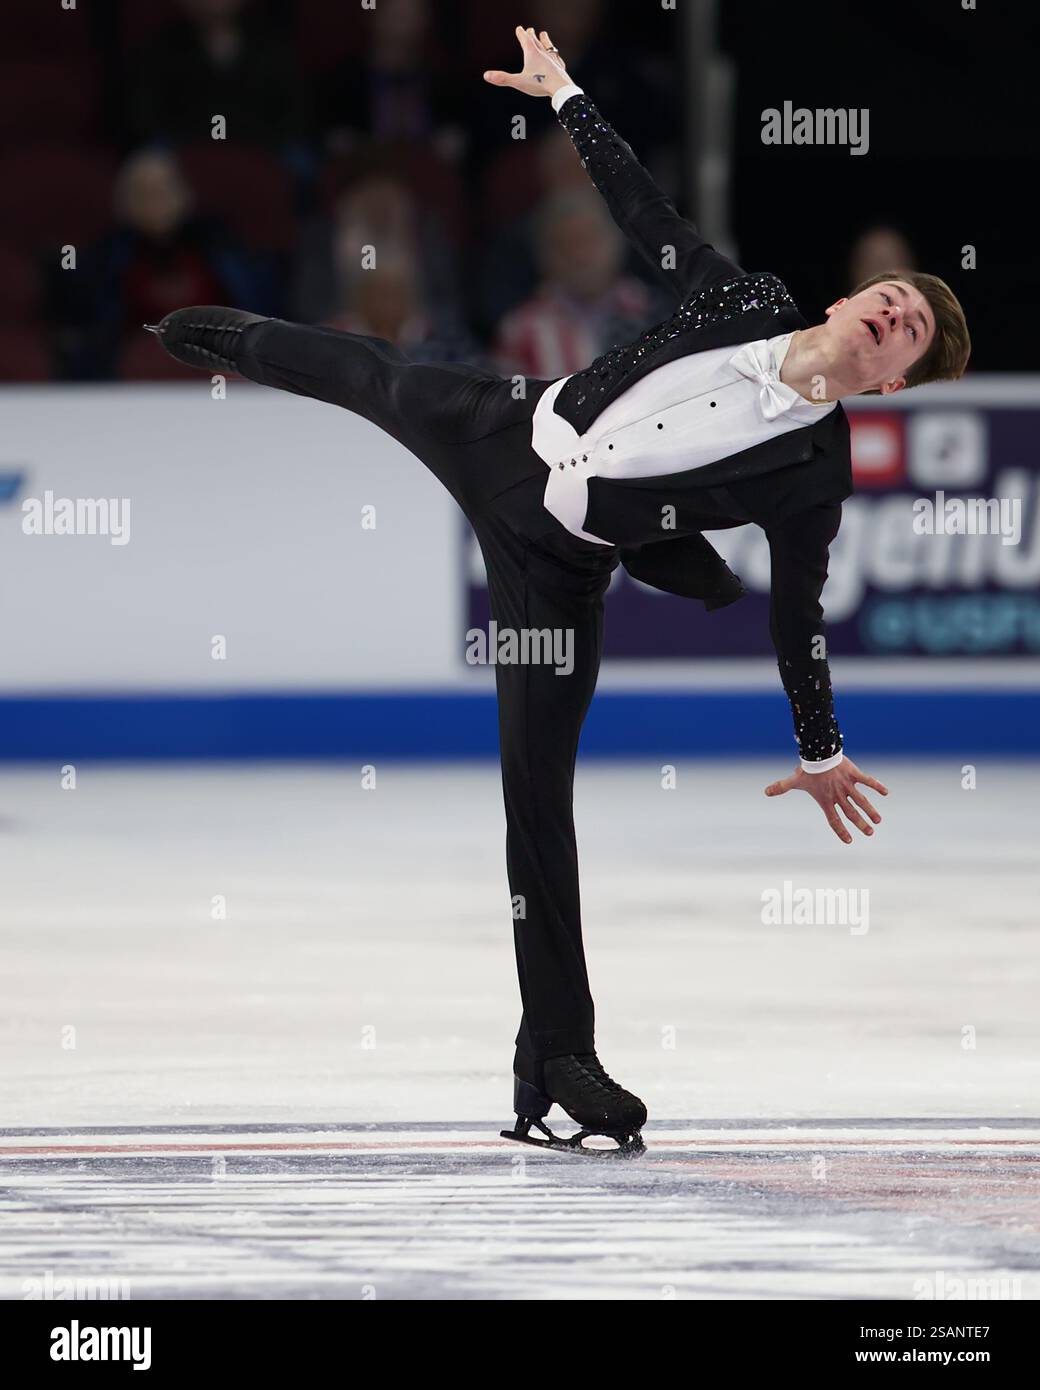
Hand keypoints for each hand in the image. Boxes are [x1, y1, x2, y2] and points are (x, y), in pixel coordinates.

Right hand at [483, 26, 571, 99]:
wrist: (561, 87)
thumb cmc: (540, 84)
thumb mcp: (519, 82)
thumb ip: (503, 78)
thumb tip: (486, 75)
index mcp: (532, 53)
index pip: (525, 40)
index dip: (521, 34)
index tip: (519, 28)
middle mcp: (543, 53)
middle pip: (536, 41)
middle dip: (532, 35)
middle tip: (530, 30)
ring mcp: (553, 59)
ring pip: (548, 46)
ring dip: (545, 40)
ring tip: (544, 34)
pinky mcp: (560, 67)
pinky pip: (557, 58)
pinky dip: (555, 55)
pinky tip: (556, 56)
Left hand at [764, 757, 887, 844]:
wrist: (817, 753)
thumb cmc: (806, 770)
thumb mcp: (794, 781)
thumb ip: (781, 787)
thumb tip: (765, 791)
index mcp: (826, 800)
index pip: (833, 820)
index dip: (840, 831)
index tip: (849, 841)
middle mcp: (838, 795)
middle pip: (851, 813)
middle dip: (860, 824)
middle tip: (869, 833)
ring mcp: (847, 785)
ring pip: (861, 800)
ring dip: (870, 811)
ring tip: (878, 821)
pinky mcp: (854, 774)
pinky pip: (868, 781)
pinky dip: (877, 786)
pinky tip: (886, 793)